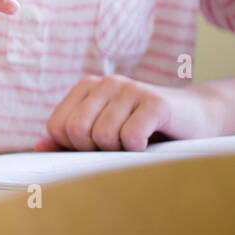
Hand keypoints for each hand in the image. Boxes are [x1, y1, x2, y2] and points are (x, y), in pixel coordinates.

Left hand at [36, 74, 214, 151]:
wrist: (194, 117)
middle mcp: (105, 83)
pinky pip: (131, 136)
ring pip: (103, 136)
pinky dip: (138, 149)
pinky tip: (149, 142)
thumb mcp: (105, 132)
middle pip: (76, 131)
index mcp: (86, 88)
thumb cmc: (144, 128)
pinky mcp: (155, 102)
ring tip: (136, 142)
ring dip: (121, 151)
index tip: (97, 147)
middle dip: (94, 150)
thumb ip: (71, 140)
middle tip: (118, 147)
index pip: (57, 127)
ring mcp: (130, 89)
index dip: (74, 147)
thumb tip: (39, 147)